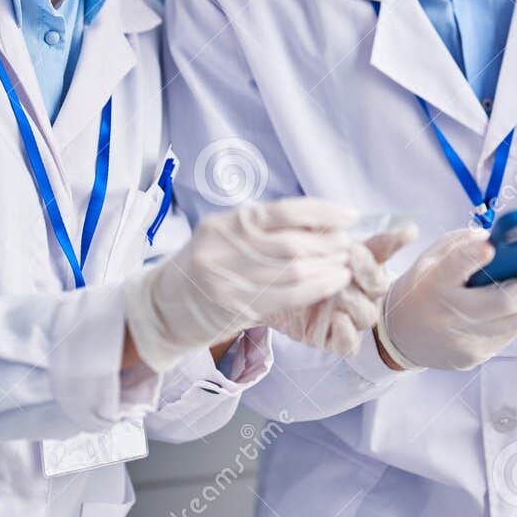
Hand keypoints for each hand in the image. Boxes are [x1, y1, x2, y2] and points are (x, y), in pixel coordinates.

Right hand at [123, 198, 356, 370]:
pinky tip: (334, 281)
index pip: (284, 211)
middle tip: (349, 243)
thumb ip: (262, 225)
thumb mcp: (226, 233)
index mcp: (227, 222)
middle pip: (293, 242)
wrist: (167, 305)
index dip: (323, 212)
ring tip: (346, 263)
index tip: (350, 215)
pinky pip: (288, 295)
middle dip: (329, 242)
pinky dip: (317, 287)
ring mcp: (230, 279)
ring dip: (328, 266)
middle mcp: (226, 247)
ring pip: (294, 270)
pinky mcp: (237, 306)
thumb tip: (318, 220)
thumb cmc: (207, 263)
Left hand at [267, 224, 415, 356]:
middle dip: (368, 271)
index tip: (378, 239)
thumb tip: (357, 215)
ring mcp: (348, 317)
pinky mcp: (331, 339)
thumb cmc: (290, 259)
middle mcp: (359, 292)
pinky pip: (349, 345)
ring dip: (356, 301)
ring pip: (367, 315)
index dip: (390, 246)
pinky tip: (338, 319)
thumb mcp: (308, 239)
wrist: (258, 288)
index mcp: (360, 266)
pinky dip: (347, 334)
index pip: (382, 255)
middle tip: (352, 255)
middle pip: (378, 287)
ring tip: (340, 289)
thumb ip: (329, 228)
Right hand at [376, 228, 516, 370]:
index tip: (491, 246)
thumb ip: (462, 245)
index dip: (471, 257)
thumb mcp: (431, 258)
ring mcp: (462, 341)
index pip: (453, 268)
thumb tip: (503, 238)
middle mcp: (448, 315)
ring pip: (515, 321)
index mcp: (433, 283)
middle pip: (503, 301)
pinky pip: (510, 334)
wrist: (400, 336)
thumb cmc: (423, 286)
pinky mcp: (474, 357)